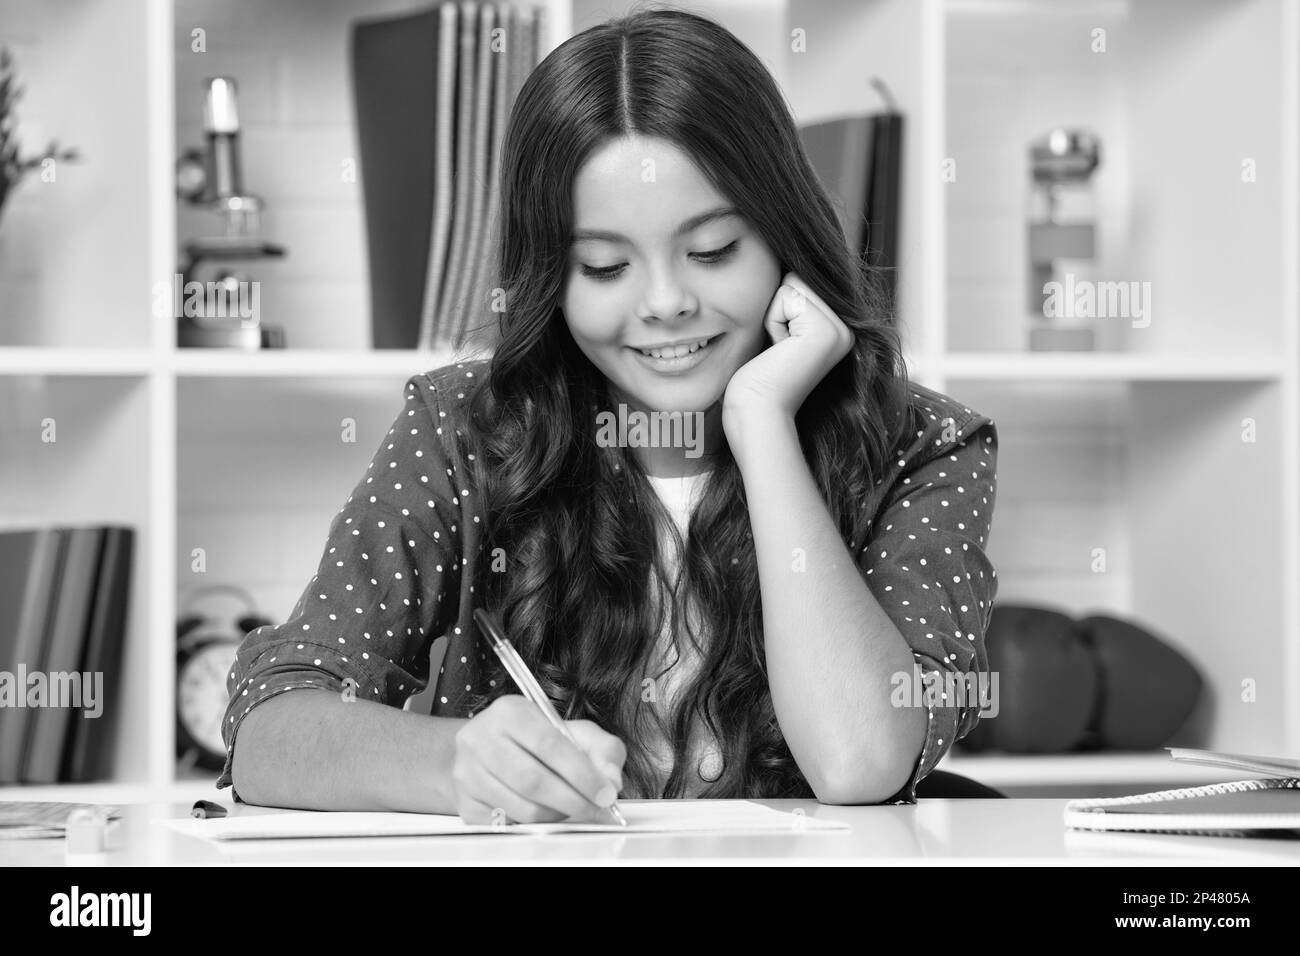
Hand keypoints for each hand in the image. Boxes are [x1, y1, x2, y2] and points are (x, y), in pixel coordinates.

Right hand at [451, 695, 626, 825]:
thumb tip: (611, 781)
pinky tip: (544, 811)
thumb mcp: (574, 732)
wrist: (487, 750)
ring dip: (557, 815)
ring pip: (522, 807)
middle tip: (596, 810)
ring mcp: (468, 772)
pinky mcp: (465, 803)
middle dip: (573, 801)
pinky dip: (534, 824)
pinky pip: (508, 824)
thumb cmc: (535, 741)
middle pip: (533, 780)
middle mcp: (480, 738)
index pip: (549, 745)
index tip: (605, 793)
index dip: (582, 773)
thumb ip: (602, 750)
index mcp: (510, 712)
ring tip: (571, 808)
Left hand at [722, 272, 853, 422]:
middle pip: (797, 278)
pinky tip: (779, 351)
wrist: (757, 412)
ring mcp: (841, 329)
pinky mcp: (826, 330)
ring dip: (773, 315)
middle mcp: (846, 328)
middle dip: (776, 310)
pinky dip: (773, 321)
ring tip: (779, 351)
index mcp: (837, 329)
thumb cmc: (758, 380)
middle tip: (778, 350)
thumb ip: (792, 305)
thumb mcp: (780, 333)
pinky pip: (786, 295)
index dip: (777, 309)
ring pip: (792, 283)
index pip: (800, 283)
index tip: (780, 348)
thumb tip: (787, 261)